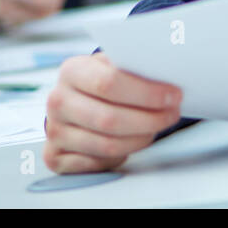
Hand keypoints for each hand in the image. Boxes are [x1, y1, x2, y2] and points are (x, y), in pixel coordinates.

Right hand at [43, 52, 182, 172]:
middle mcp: (57, 101)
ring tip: (156, 127)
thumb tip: (165, 70)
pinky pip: (99, 163)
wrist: (75, 102)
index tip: (173, 95)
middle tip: (172, 114)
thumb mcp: (112, 65)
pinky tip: (133, 140)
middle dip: (149, 119)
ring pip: (108, 145)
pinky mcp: (56, 157)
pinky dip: (122, 155)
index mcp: (71, 71)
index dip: (146, 92)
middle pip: (110, 119)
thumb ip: (132, 67)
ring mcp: (55, 131)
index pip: (109, 83)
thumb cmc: (101, 82)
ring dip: (141, 138)